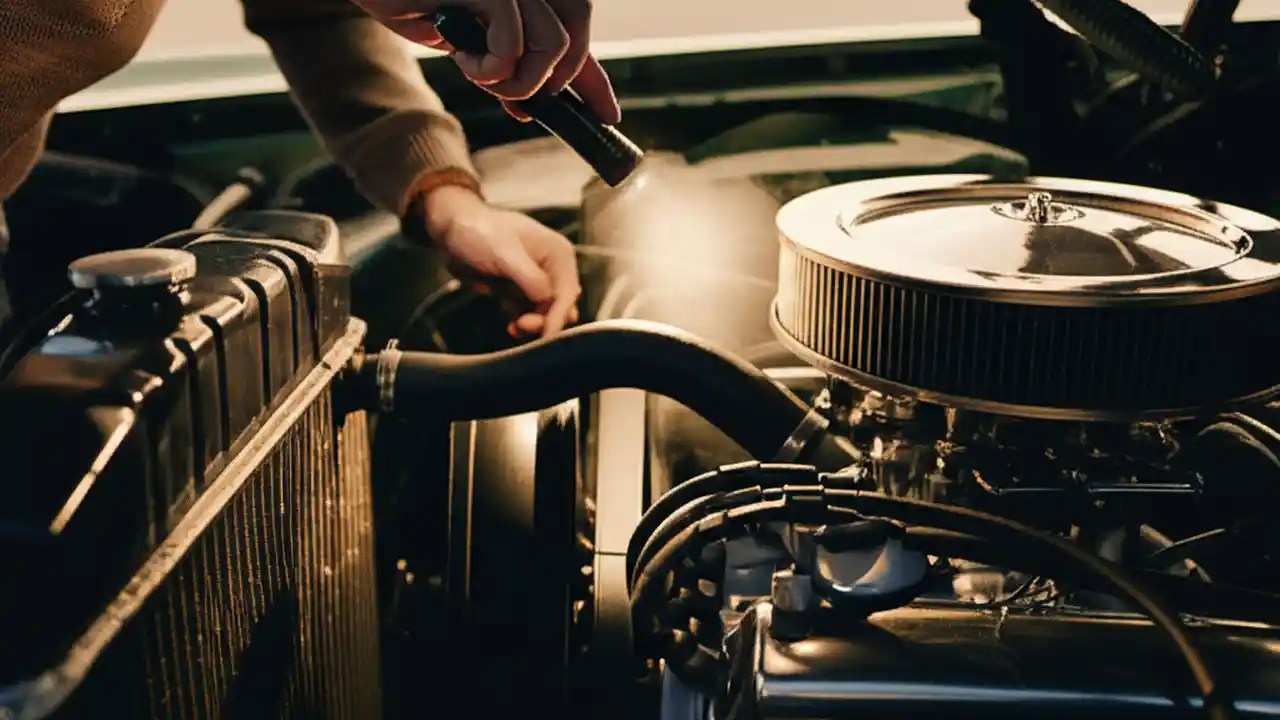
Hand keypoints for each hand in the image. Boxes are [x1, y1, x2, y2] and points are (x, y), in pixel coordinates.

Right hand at [350, 0, 620, 124]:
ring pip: (555, 45)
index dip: (595, 83)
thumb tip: (534, 108)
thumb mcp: (477, 44)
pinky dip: (490, 68)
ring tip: (482, 75)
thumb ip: (512, 68)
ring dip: (519, 79)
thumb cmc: (424, 3)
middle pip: (575, 41)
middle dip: (549, 82)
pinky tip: (463, 59)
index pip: (578, 40)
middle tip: (512, 95)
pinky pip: (513, 42)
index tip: (608, 115)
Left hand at [419, 185, 580, 337]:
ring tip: (514, 327)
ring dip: (532, 324)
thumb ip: (530, 278)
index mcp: (557, 254)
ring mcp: (535, 281)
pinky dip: (522, 323)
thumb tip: (548, 300)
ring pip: (544, 313)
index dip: (558, 315)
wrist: (452, 230)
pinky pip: (528, 314)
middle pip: (559, 306)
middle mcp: (551, 268)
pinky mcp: (518, 291)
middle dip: (545, 320)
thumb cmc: (479, 232)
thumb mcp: (505, 253)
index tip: (546, 334)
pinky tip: (511, 325)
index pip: (567, 292)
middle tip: (522, 325)